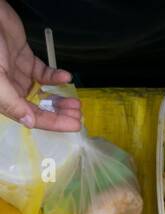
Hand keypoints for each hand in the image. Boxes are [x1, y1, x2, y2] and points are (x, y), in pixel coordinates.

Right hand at [0, 1, 79, 130]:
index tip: (74, 124)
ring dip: (60, 99)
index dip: (53, 123)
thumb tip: (29, 122)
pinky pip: (43, 73)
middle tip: (78, 114)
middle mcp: (10, 88)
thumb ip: (11, 101)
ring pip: (43, 93)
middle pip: (38, 107)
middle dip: (60, 113)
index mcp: (2, 96)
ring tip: (76, 102)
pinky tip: (65, 77)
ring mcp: (18, 74)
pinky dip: (55, 77)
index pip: (30, 116)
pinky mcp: (25, 60)